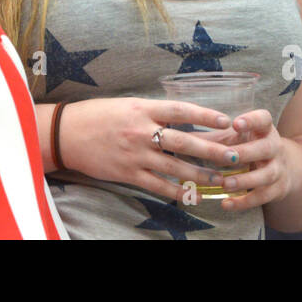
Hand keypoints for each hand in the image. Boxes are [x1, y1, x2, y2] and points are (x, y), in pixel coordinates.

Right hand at [60, 97, 236, 203]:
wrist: (67, 134)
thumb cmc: (98, 115)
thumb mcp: (127, 105)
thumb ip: (153, 112)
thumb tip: (182, 116)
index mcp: (143, 109)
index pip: (181, 110)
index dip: (205, 115)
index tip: (226, 119)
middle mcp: (141, 131)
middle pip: (184, 141)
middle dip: (211, 150)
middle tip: (234, 155)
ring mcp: (135, 154)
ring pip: (175, 167)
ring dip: (200, 174)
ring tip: (220, 179)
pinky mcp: (128, 174)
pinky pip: (158, 185)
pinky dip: (177, 192)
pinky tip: (192, 196)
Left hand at [211, 109, 295, 212]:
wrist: (281, 168)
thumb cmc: (247, 147)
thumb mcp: (234, 138)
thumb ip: (210, 138)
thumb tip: (176, 137)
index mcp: (263, 129)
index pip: (263, 119)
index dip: (251, 120)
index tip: (235, 124)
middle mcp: (274, 147)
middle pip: (266, 148)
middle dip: (247, 153)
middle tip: (229, 157)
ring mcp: (278, 168)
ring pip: (266, 175)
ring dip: (245, 180)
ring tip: (225, 184)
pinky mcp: (277, 189)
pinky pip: (262, 197)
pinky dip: (244, 202)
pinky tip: (226, 204)